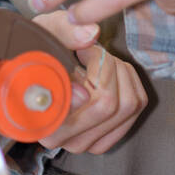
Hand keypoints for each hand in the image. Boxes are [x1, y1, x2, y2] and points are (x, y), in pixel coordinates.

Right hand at [30, 8, 147, 152]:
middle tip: (89, 51)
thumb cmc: (37, 50)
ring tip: (97, 59)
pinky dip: (128, 78)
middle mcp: (67, 141)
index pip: (88, 107)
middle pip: (110, 104)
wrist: (36, 67)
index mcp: (46, 124)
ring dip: (118, 70)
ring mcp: (91, 143)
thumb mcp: (42, 32)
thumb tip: (91, 35)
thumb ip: (62, 31)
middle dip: (107, 65)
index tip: (82, 54)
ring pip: (129, 104)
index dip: (96, 75)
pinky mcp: (110, 136)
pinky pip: (138, 104)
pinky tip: (108, 70)